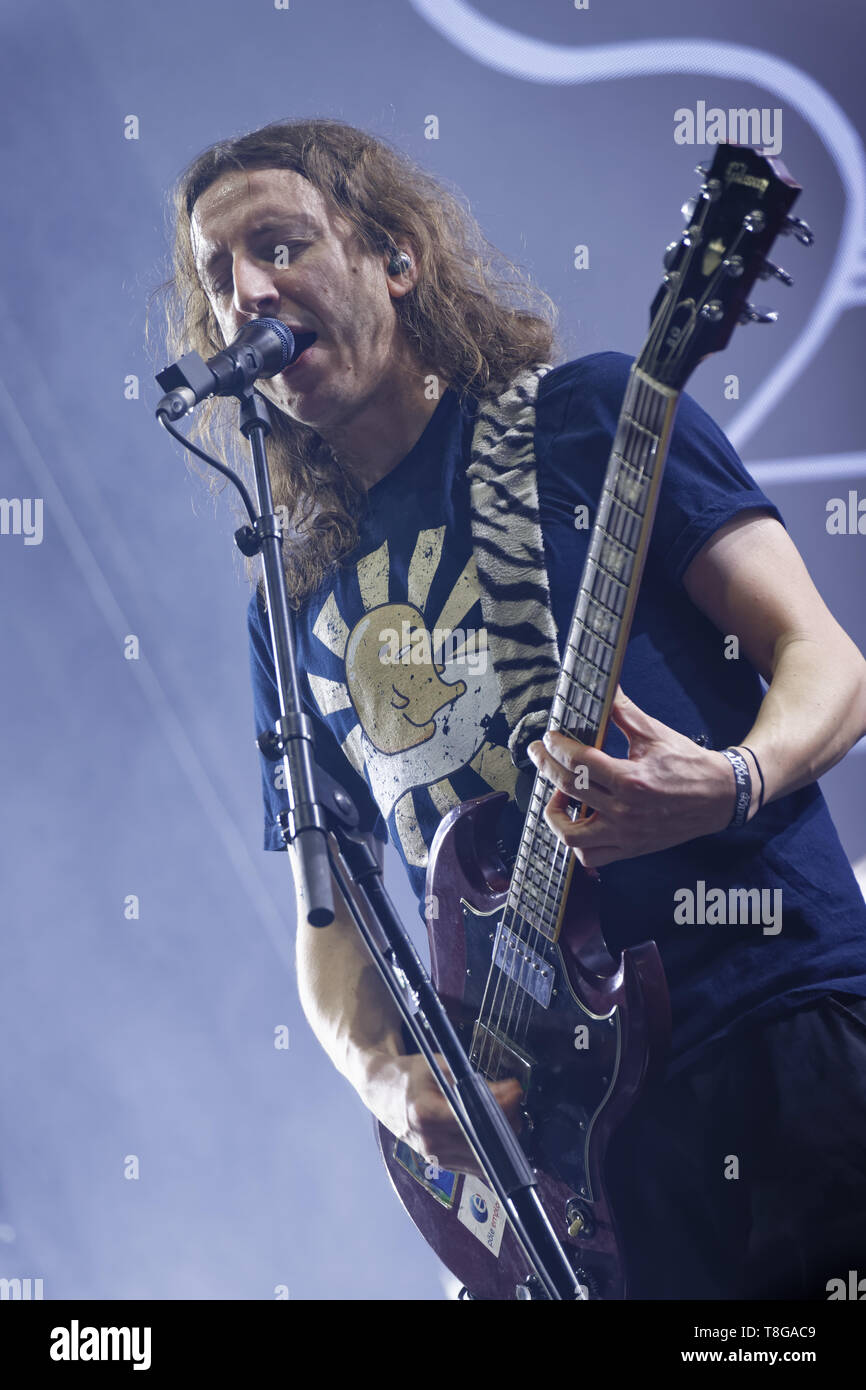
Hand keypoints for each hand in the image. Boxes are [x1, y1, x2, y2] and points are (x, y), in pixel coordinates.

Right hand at [369, 1052, 523, 1178]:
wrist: (382, 1092)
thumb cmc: (410, 1076)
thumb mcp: (439, 1067)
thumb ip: (473, 1082)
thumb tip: (509, 1091)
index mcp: (425, 1114)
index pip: (475, 1117)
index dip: (502, 1105)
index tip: (515, 1090)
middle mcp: (430, 1142)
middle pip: (484, 1140)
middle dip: (507, 1120)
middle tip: (514, 1099)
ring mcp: (436, 1159)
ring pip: (485, 1157)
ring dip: (502, 1136)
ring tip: (504, 1113)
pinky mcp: (441, 1166)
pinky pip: (476, 1164)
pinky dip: (489, 1148)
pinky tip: (491, 1129)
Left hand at [526, 686, 742, 868]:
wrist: (720, 797)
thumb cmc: (688, 763)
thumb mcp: (655, 734)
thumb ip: (624, 712)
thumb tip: (605, 685)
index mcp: (631, 780)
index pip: (579, 762)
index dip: (557, 746)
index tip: (549, 737)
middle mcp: (626, 811)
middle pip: (570, 789)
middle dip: (546, 767)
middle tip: (539, 753)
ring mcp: (626, 834)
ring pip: (572, 836)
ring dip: (555, 814)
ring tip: (556, 794)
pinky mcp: (630, 849)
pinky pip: (591, 857)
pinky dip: (577, 844)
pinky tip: (576, 820)